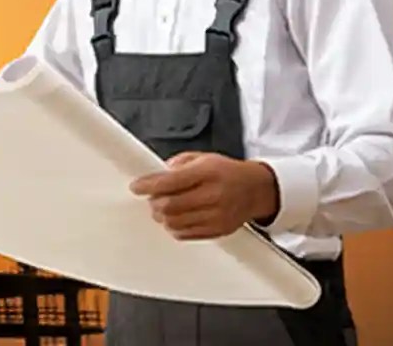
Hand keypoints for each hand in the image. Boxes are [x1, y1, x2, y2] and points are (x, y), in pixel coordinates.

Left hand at [128, 152, 279, 240]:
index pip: (170, 181)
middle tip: (151, 198)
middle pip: (169, 206)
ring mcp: (216, 216)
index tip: (136, 186)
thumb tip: (158, 174)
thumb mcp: (204, 158)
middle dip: (153, 202)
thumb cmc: (227, 173)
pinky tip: (175, 218)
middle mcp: (213, 195)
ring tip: (163, 208)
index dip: (148, 185)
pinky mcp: (218, 231)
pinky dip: (174, 227)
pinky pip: (185, 234)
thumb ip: (179, 164)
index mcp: (208, 172)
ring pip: (174, 222)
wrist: (256, 190)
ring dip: (162, 216)